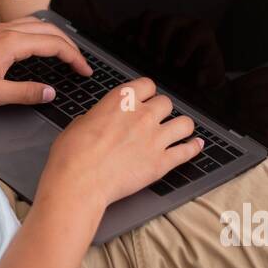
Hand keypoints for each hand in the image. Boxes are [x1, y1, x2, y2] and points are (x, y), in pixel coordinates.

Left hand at [0, 17, 91, 104]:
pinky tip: (36, 44)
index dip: (74, 58)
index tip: (85, 71)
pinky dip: (39, 33)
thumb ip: (26, 93)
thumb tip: (50, 93)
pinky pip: (23, 25)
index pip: (54, 45)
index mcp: (11, 43)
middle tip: (81, 64)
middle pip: (50, 30)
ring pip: (36, 24)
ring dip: (55, 36)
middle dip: (70, 46)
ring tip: (65, 52)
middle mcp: (7, 30)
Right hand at [40, 77, 203, 214]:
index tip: (145, 99)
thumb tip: (102, 120)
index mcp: (121, 100)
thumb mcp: (79, 123)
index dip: (147, 93)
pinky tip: (195, 146)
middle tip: (156, 119)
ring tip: (179, 131)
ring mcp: (155, 138)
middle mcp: (142, 115)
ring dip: (181, 126)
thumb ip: (100, 117)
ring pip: (184, 123)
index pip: (147, 85)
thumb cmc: (72, 155)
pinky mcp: (162, 163)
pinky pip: (187, 151)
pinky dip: (193, 148)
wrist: (79, 181)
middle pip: (166, 103)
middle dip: (162, 110)